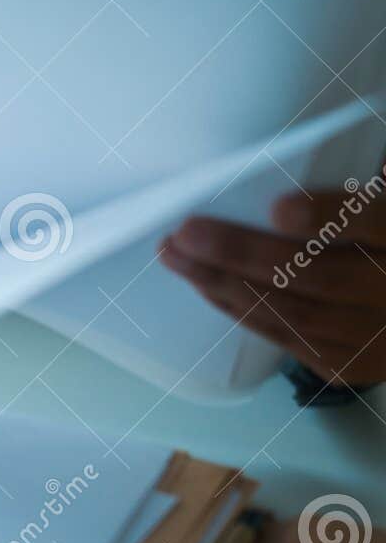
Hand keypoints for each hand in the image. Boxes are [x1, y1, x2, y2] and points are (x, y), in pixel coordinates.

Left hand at [159, 176, 385, 386]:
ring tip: (176, 255)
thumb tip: (266, 178)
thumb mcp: (369, 206)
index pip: (373, 222)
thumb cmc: (371, 241)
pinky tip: (204, 285)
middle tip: (186, 232)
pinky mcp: (351, 364)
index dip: (327, 218)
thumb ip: (336, 196)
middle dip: (243, 254)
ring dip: (225, 283)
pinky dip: (240, 310)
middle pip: (319, 275)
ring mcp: (377, 336)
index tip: (278, 208)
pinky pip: (288, 340)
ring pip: (295, 313)